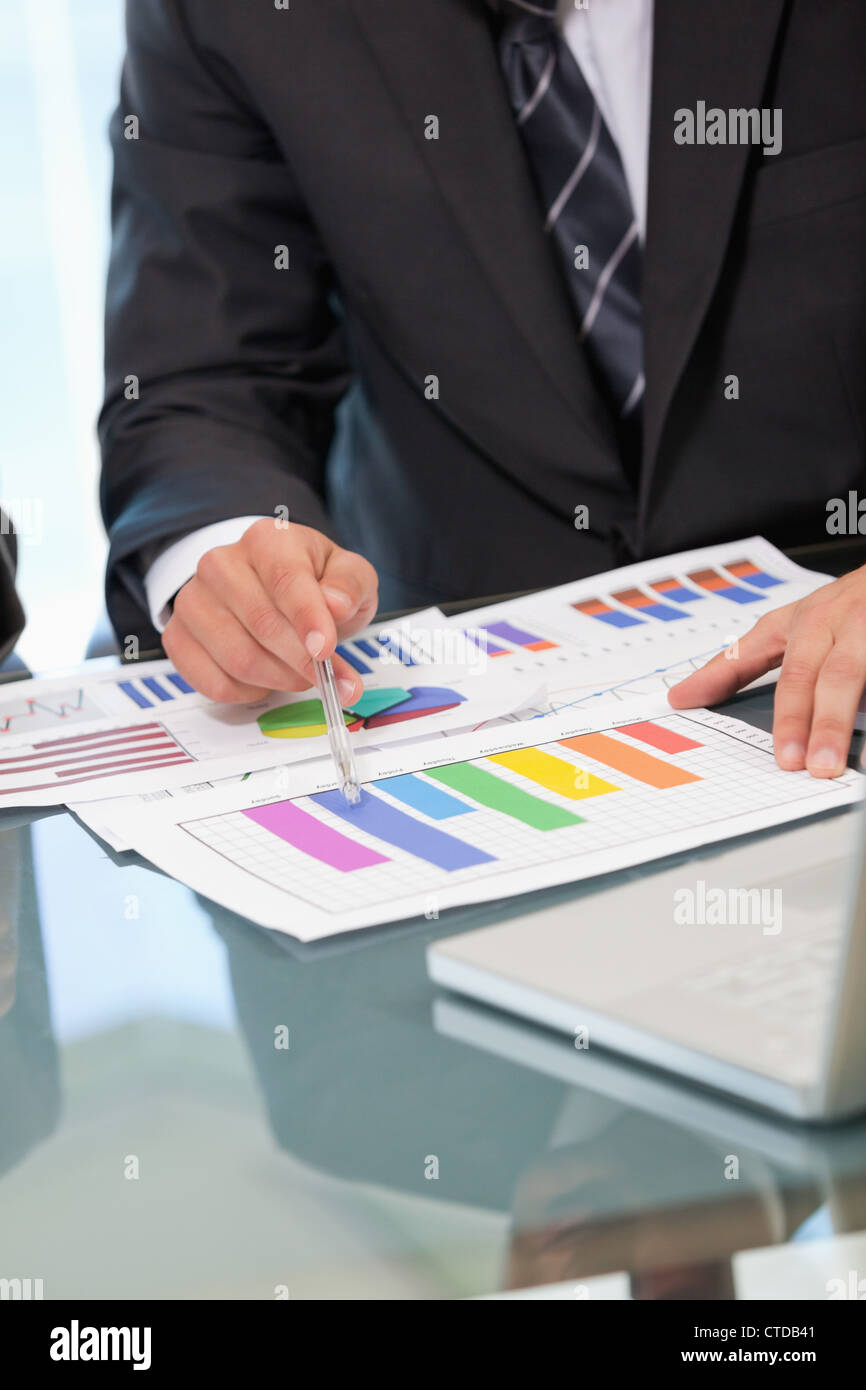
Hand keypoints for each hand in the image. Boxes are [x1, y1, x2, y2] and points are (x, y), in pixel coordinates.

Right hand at [162, 520, 377, 703]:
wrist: (274, 589)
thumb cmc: (313, 582)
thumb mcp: (348, 574)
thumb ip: (350, 585)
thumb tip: (336, 605)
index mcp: (266, 540)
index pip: (285, 580)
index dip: (307, 619)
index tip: (326, 650)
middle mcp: (221, 564)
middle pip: (262, 624)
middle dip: (302, 661)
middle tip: (331, 679)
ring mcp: (193, 601)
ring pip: (239, 659)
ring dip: (281, 679)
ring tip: (301, 675)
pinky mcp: (178, 637)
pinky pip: (214, 683)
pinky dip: (250, 692)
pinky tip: (268, 679)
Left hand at [668, 567, 865, 777]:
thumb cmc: (851, 609)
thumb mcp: (796, 625)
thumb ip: (744, 662)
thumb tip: (685, 694)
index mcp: (798, 621)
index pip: (748, 652)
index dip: (715, 677)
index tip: (682, 701)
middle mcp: (829, 621)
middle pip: (805, 671)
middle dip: (794, 718)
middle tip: (788, 761)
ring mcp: (864, 629)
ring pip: (846, 676)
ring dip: (834, 723)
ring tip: (826, 763)